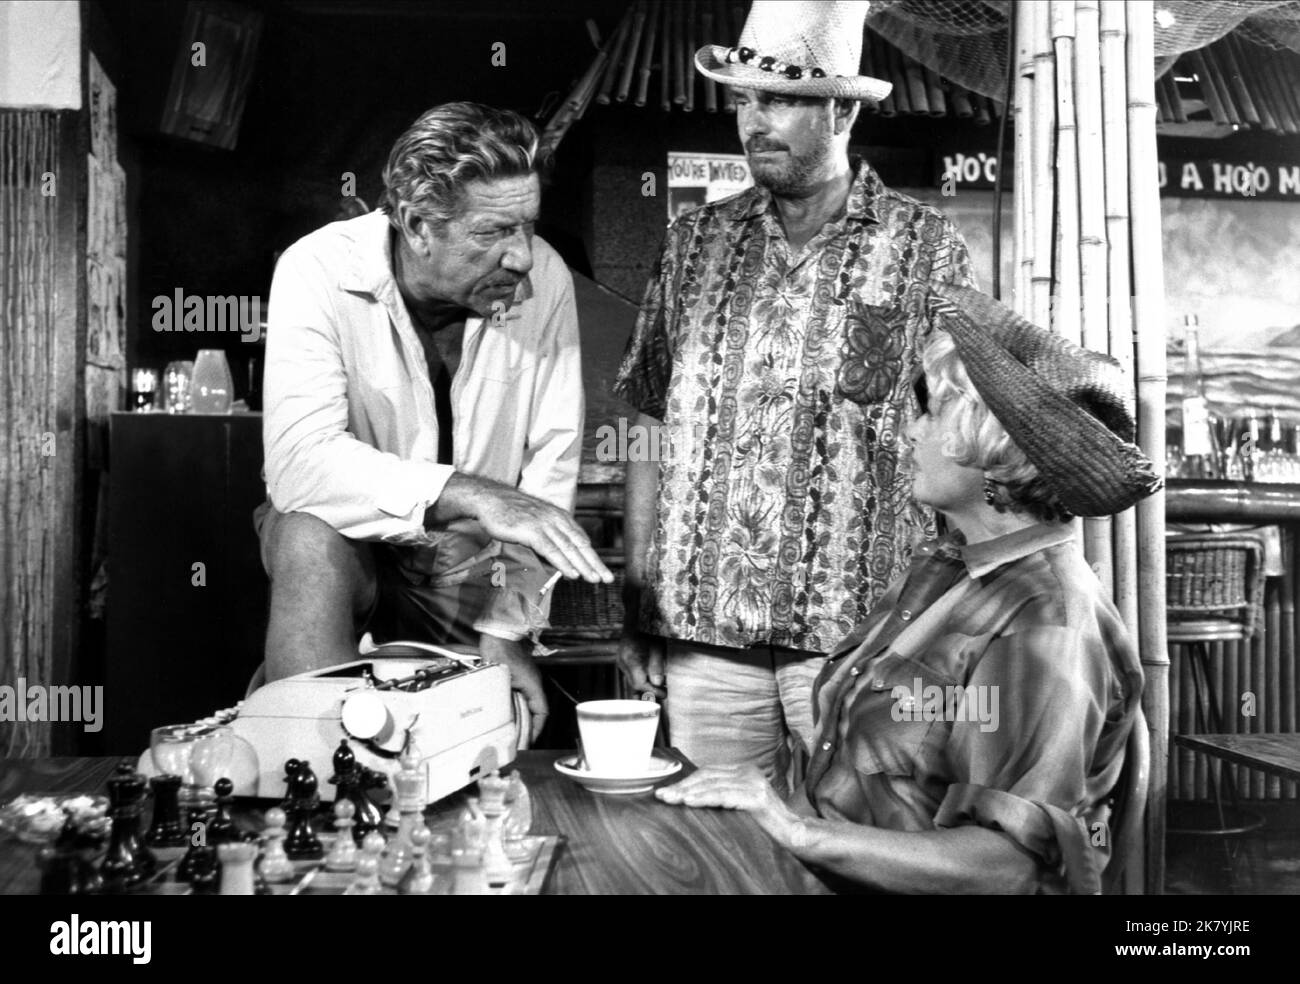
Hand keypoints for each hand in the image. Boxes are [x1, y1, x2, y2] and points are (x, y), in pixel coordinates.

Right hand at [433, 474, 612, 583]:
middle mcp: (556, 519)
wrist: (489, 499)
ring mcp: (544, 524)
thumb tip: (559, 558)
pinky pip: (551, 550)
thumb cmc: (511, 512)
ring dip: (583, 566)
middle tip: (607, 578)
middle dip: (594, 563)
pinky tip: (572, 573)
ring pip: (568, 548)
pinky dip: (563, 563)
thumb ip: (549, 538)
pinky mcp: (531, 531)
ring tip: (594, 579)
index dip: (593, 556)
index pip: (581, 539)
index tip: (602, 570)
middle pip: (579, 544)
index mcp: (560, 516)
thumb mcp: (535, 522)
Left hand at [478, 634, 547, 743]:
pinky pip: (519, 696)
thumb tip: (501, 718)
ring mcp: (525, 680)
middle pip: (535, 711)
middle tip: (516, 740)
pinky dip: (514, 707)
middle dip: (527, 727)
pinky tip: (503, 713)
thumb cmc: (500, 651)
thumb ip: (503, 697)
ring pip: (526, 704)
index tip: (527, 741)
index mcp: (533, 685)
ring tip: (510, 731)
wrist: (497, 633)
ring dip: (520, 717)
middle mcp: (532, 684)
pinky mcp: (517, 677)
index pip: (542, 712)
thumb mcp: (500, 677)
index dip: (536, 728)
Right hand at [615, 629, 665, 698]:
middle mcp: (623, 661)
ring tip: (658, 689)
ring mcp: (620, 660)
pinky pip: (630, 674)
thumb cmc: (649, 629)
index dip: (652, 691)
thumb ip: (656, 666)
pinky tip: (649, 679)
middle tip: (662, 694)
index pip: (640, 684)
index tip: (664, 694)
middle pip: (634, 684)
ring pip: (631, 680)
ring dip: (644, 686)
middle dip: (648, 691)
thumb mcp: (657, 647)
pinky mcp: (622, 659)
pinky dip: (639, 678)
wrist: (638, 617)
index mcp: (631, 658)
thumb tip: (657, 684)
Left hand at [655, 766, 805, 851]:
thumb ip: (721, 796)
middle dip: (682, 786)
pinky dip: (705, 798)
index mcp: (743, 771)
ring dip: (688, 792)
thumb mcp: (739, 805)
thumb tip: (688, 798)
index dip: (686, 780)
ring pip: (713, 784)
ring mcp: (753, 783)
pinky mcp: (756, 797)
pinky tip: (690, 802)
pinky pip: (724, 795)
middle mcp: (748, 772)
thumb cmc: (764, 823)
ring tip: (671, 799)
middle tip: (662, 795)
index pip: (708, 772)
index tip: (666, 789)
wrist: (793, 834)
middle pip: (707, 776)